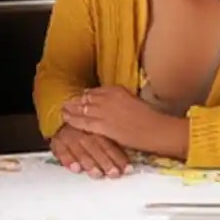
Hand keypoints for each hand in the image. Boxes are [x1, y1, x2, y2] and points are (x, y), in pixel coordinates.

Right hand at [50, 125, 131, 178]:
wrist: (59, 118)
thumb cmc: (83, 130)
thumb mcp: (98, 132)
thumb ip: (112, 144)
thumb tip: (128, 163)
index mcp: (98, 131)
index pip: (110, 145)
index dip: (119, 158)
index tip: (128, 170)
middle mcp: (85, 134)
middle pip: (97, 148)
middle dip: (106, 162)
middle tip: (114, 174)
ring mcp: (71, 137)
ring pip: (81, 150)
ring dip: (89, 163)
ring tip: (97, 174)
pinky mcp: (57, 142)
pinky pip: (61, 150)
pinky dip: (68, 159)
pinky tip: (75, 168)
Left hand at [62, 85, 183, 154]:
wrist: (155, 129)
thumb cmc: (150, 118)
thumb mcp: (134, 102)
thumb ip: (121, 101)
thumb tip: (114, 105)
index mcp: (117, 90)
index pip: (96, 91)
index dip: (86, 96)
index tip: (80, 98)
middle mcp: (108, 98)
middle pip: (86, 98)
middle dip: (75, 101)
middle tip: (66, 103)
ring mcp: (104, 111)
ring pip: (82, 109)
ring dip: (71, 110)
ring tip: (63, 110)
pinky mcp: (102, 125)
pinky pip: (83, 122)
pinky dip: (73, 120)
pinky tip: (66, 120)